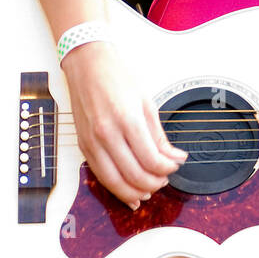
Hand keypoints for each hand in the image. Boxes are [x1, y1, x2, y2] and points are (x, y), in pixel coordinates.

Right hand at [61, 42, 187, 209]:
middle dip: (155, 183)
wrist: (88, 64)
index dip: (167, 169)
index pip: (151, 160)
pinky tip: (130, 193)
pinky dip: (117, 189)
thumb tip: (175, 157)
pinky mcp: (83, 146)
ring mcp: (92, 142)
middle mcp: (107, 134)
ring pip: (114, 182)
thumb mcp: (147, 103)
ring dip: (135, 192)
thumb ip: (160, 136)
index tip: (175, 165)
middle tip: (165, 178)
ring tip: (150, 188)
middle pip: (134, 176)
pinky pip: (100, 176)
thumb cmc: (117, 77)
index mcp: (127, 120)